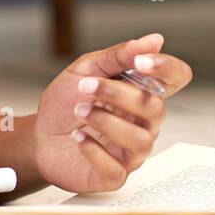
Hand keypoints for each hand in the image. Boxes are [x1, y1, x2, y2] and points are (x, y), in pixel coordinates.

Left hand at [32, 32, 191, 194]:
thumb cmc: (65, 103)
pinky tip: (78, 137)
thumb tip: (155, 40)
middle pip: (156, 108)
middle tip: (85, 86)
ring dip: (106, 121)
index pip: (176, 78)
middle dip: (118, 94)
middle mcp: (143, 122)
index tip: (140, 62)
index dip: (167, 68)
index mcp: (141, 92)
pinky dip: (95, 150)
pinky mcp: (114, 174)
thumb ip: (119, 56)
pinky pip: (116, 168)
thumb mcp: (86, 69)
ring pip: (141, 140)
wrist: (38, 136)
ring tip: (79, 111)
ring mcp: (131, 151)